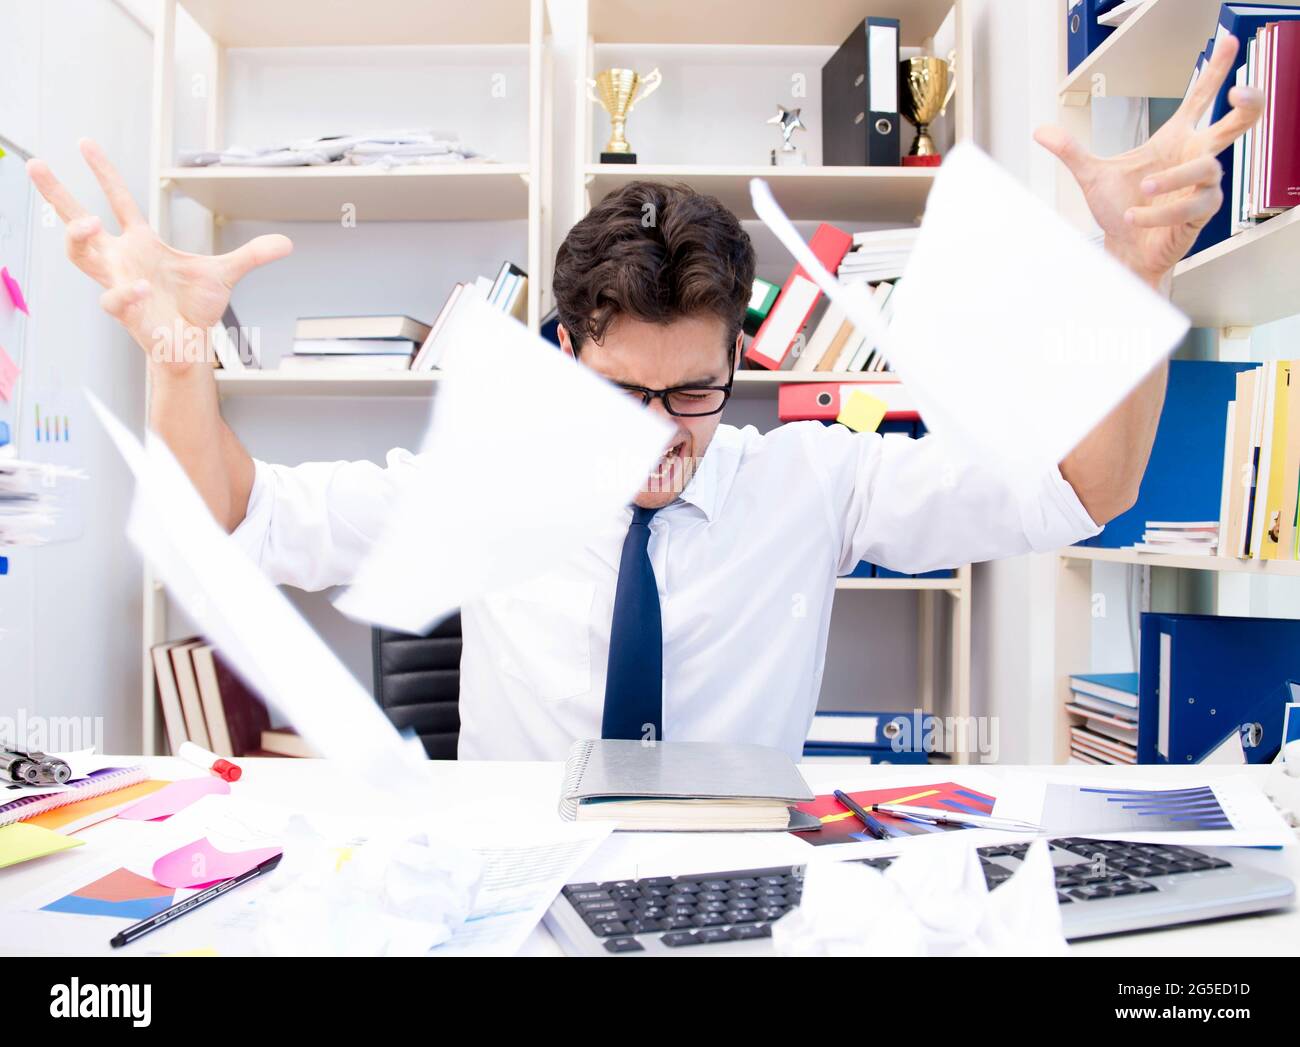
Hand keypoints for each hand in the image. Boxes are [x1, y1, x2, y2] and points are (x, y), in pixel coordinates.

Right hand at [27, 139, 291, 367]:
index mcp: (140, 243)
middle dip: (56, 194)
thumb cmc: (195, 308)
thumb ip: (252, 255)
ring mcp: (118, 284)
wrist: (192, 345)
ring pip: (80, 257)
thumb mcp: (226, 274)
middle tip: (37, 165)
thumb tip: (286, 242)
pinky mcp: (125, 313)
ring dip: (78, 239)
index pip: (117, 200)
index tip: (85, 143)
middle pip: (77, 222)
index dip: (103, 172)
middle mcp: (121, 260)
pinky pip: (113, 299)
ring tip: (87, 222)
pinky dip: (123, 293)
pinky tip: (137, 288)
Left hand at [1034, 34, 1262, 287]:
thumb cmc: (1119, 208)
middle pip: (1236, 124)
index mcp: (1176, 139)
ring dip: (1173, 178)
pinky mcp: (1202, 212)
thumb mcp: (1092, 176)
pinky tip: (1136, 214)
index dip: (1216, 70)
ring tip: (1143, 189)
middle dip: (1245, 106)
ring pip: (1206, 168)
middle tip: (1239, 92)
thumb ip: (1070, 151)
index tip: (1229, 43)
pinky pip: (1191, 205)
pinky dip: (1160, 211)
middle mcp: (1194, 157)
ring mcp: (1202, 185)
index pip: (1200, 98)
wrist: (1123, 249)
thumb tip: (1039, 130)